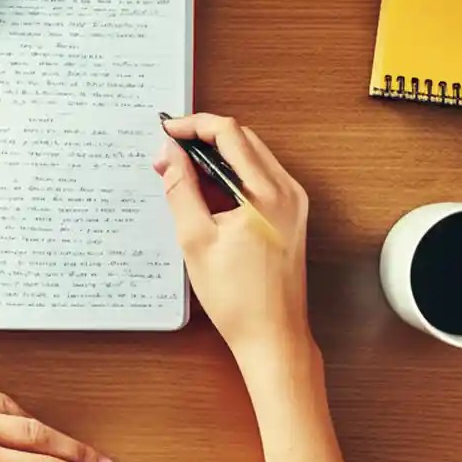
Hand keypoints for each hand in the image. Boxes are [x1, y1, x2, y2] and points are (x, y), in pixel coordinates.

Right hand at [153, 113, 312, 358]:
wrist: (273, 335)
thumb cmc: (237, 298)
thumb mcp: (195, 239)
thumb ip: (181, 189)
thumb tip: (169, 154)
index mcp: (266, 193)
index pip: (229, 133)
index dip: (194, 126)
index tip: (168, 132)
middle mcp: (287, 191)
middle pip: (243, 138)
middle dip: (203, 137)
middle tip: (170, 152)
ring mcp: (294, 202)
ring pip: (253, 155)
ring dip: (218, 154)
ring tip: (184, 171)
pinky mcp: (292, 214)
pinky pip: (261, 176)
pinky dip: (233, 172)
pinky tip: (209, 191)